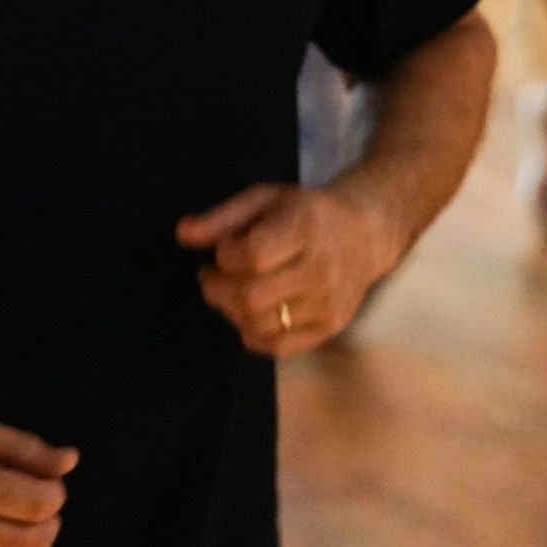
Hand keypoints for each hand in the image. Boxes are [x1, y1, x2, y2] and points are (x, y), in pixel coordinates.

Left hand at [174, 183, 400, 356]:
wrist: (365, 234)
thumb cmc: (306, 213)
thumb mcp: (264, 200)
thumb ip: (222, 217)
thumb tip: (182, 234)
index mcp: (304, 229)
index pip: (253, 256)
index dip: (225, 257)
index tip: (223, 250)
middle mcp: (320, 269)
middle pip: (252, 297)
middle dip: (217, 289)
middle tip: (212, 277)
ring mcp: (328, 303)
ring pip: (262, 325)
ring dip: (231, 312)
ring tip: (231, 293)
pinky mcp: (331, 327)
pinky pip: (279, 347)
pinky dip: (253, 335)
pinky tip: (249, 315)